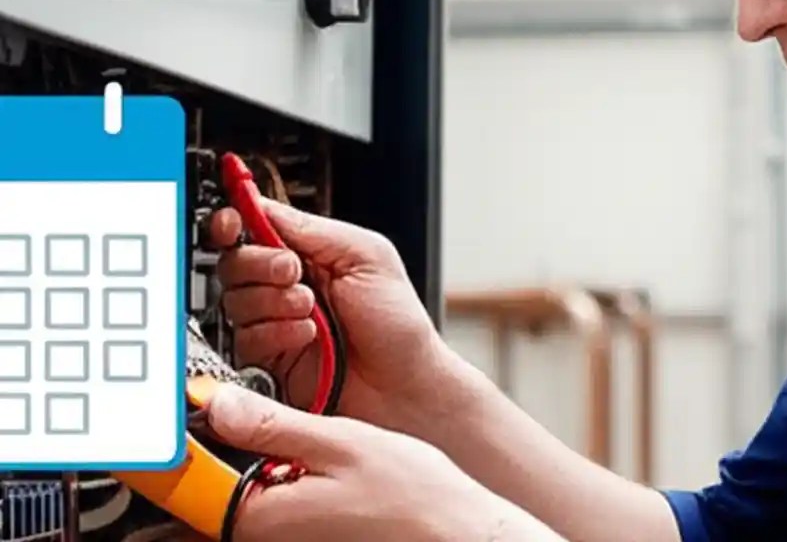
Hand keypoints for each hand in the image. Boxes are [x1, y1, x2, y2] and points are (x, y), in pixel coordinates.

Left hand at [203, 383, 563, 541]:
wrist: (458, 535)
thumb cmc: (416, 501)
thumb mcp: (342, 442)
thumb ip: (274, 424)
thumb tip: (219, 403)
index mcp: (258, 517)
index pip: (186, 480)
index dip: (183, 437)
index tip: (185, 405)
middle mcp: (261, 538)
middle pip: (205, 491)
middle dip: (213, 449)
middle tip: (232, 409)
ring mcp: (281, 541)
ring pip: (234, 498)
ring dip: (241, 464)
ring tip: (273, 434)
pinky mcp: (302, 537)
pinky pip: (262, 508)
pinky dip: (268, 480)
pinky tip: (296, 461)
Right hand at [208, 199, 455, 432]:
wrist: (403, 385)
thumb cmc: (397, 324)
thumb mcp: (368, 256)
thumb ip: (314, 229)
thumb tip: (263, 205)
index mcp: (310, 253)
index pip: (255, 228)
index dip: (236, 222)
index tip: (234, 222)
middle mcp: (286, 286)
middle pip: (234, 262)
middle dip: (261, 264)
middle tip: (294, 272)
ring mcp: (274, 323)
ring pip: (236, 301)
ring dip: (274, 302)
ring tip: (312, 311)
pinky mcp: (266, 359)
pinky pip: (245, 339)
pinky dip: (276, 334)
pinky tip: (306, 337)